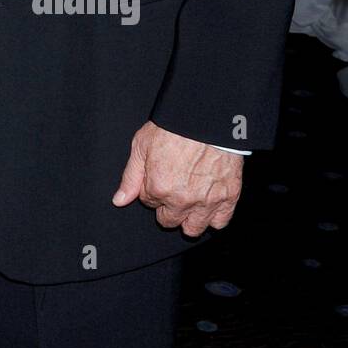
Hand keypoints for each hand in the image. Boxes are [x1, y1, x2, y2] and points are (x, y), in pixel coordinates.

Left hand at [112, 120, 243, 235]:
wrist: (206, 118)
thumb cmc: (174, 127)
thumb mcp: (141, 145)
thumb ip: (130, 177)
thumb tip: (119, 200)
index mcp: (159, 187)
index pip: (148, 202)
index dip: (152, 188)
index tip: (158, 177)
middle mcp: (182, 200)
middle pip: (168, 220)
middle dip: (167, 207)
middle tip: (173, 188)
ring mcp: (206, 201)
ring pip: (193, 228)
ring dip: (188, 218)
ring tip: (188, 202)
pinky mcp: (228, 198)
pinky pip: (219, 222)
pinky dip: (213, 217)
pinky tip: (207, 205)